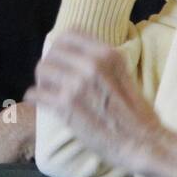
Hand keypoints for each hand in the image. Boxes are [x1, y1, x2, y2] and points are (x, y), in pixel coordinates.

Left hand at [26, 31, 161, 170]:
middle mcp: (92, 64)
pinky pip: (36, 93)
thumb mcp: (124, 75)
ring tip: (47, 91)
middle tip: (52, 80)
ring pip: (42, 69)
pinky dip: (33, 97)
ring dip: (42, 81)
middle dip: (50, 64)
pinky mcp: (66, 105)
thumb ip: (102, 64)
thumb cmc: (137, 114)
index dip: (60, 46)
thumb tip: (78, 59)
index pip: (70, 34)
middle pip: (53, 52)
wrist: (142, 142)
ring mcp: (77, 83)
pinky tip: (37, 102)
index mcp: (107, 54)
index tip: (61, 59)